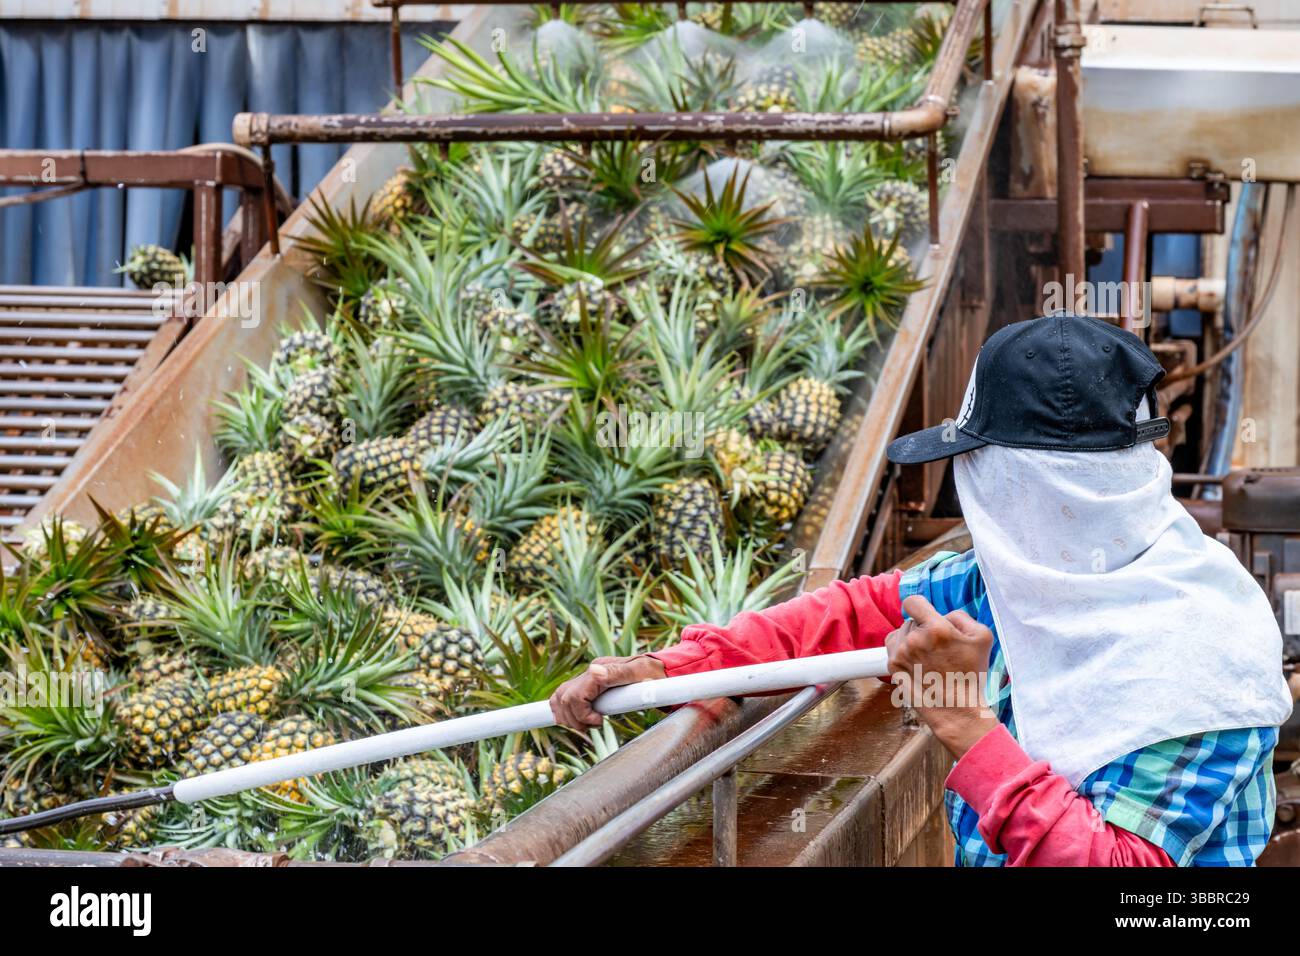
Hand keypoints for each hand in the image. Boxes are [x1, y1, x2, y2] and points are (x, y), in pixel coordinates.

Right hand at [549, 655, 665, 729]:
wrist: (661, 671)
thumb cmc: (654, 673)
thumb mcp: (640, 672)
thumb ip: (618, 672)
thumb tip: (594, 670)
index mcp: (600, 669)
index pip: (574, 696)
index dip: (582, 714)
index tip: (599, 722)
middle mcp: (591, 672)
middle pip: (564, 698)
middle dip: (575, 719)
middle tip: (594, 726)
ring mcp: (588, 678)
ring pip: (560, 698)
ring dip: (568, 716)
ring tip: (588, 724)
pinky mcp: (589, 685)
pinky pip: (564, 698)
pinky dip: (565, 711)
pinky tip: (578, 719)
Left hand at [886, 595, 999, 758]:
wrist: (957, 710)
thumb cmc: (971, 674)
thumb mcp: (982, 637)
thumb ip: (961, 616)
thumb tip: (942, 615)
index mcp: (936, 628)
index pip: (912, 601)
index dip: (920, 606)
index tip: (925, 615)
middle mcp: (914, 639)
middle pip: (909, 620)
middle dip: (922, 629)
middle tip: (938, 647)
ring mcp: (900, 654)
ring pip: (900, 634)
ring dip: (911, 640)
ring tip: (928, 658)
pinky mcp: (892, 667)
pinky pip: (893, 649)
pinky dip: (903, 653)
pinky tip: (918, 664)